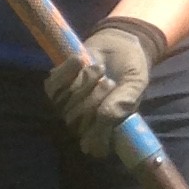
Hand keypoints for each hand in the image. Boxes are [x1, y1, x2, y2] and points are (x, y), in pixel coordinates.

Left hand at [44, 17, 168, 156]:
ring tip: (99, 68)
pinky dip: (67, 71)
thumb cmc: (130, 69)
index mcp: (107, 126)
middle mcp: (84, 120)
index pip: (94, 145)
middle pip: (77, 121)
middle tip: (110, 81)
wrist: (120, 44)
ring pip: (64, 103)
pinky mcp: (56, 85)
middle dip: (94, 98)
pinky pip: (53, 86)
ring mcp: (67, 103)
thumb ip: (123, 101)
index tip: (106, 113)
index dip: (97, 132)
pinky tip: (81, 60)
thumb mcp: (135, 84)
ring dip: (83, 83)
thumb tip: (104, 117)